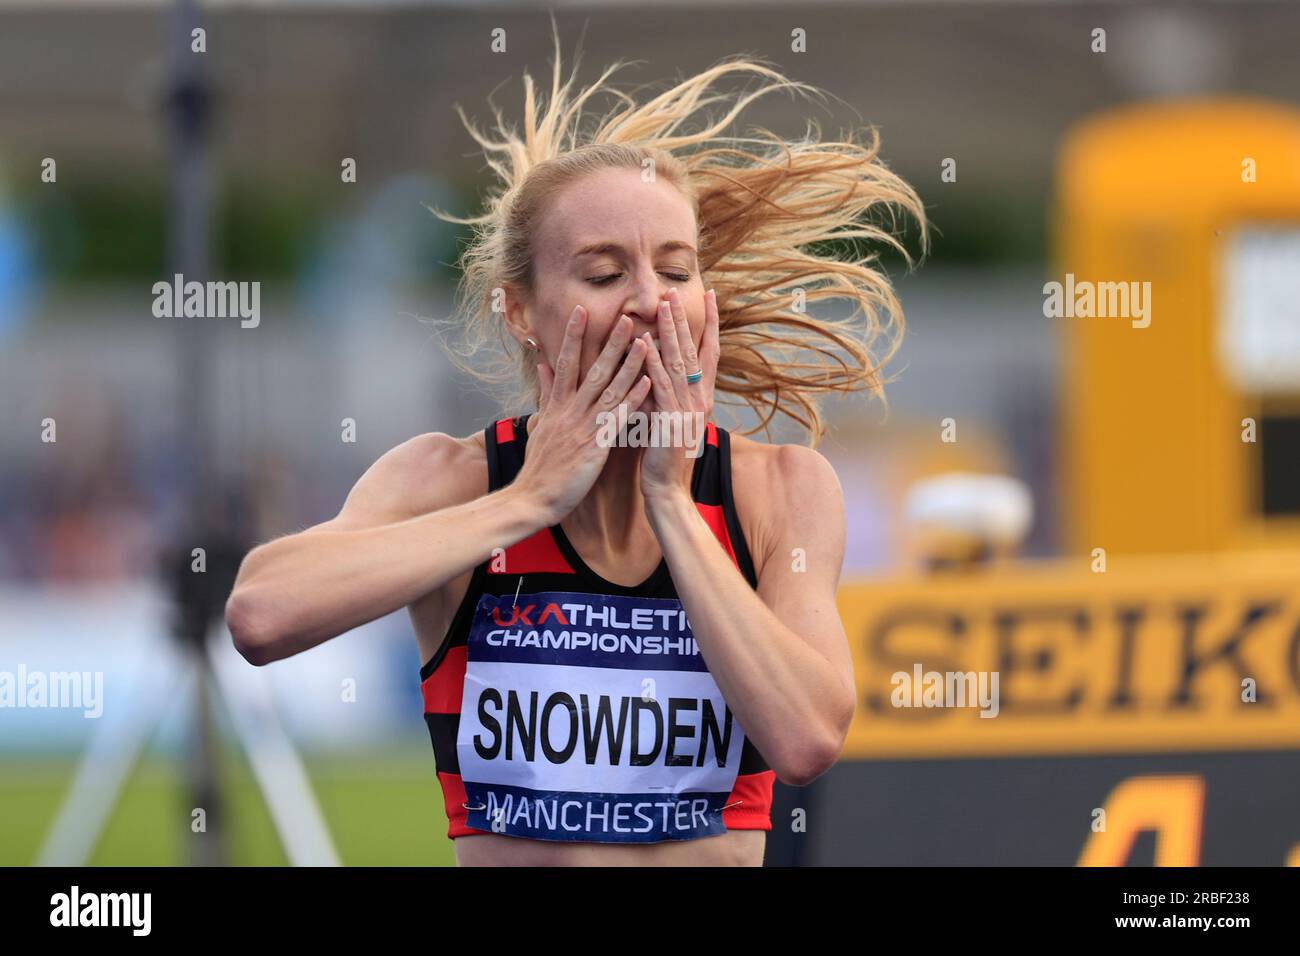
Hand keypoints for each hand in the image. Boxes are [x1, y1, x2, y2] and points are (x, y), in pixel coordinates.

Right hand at [515, 305, 651, 525]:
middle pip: (592, 370)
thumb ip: (545, 393)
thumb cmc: (538, 467)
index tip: (581, 312)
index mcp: (556, 405)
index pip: (565, 363)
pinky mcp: (595, 445)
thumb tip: (542, 365)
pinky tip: (647, 383)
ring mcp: (583, 426)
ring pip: (609, 388)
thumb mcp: (539, 424)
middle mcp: (569, 410)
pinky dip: (632, 399)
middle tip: (626, 318)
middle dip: (610, 343)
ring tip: (645, 342)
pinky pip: (618, 417)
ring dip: (628, 364)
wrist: (532, 498)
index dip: (573, 337)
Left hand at [638, 287, 719, 505]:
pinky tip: (646, 342)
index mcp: (701, 398)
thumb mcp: (670, 421)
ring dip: (670, 331)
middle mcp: (699, 399)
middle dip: (685, 318)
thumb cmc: (664, 460)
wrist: (668, 491)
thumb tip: (658, 374)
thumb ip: (667, 396)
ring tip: (663, 304)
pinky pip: (661, 385)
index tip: (711, 297)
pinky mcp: (671, 419)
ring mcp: (687, 408)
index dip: (710, 324)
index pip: (709, 353)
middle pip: (694, 349)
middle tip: (676, 290)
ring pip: (679, 361)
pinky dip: (653, 362)